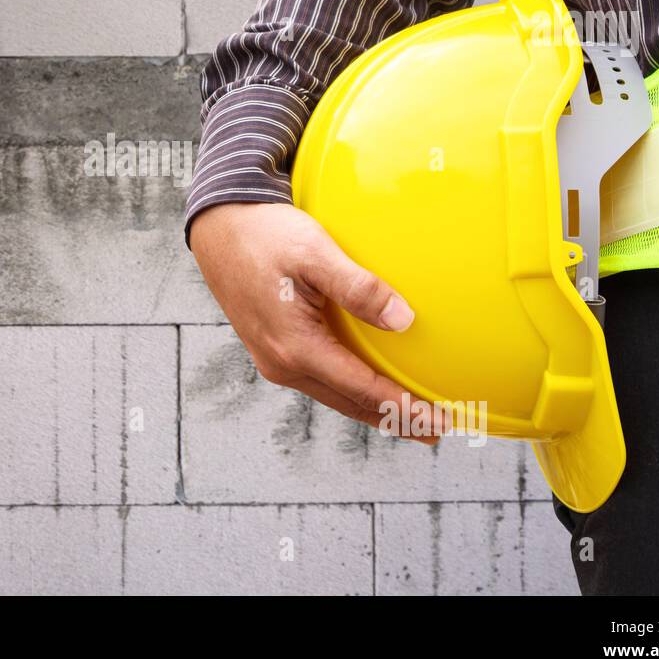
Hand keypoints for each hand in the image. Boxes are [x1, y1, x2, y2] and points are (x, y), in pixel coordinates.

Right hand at [189, 201, 444, 441]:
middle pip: (349, 404)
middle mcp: (281, 363)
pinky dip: (351, 390)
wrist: (220, 226)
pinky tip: (367, 384)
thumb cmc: (264, 234)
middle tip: (435, 432)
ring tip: (409, 415)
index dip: (403, 409)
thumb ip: (359, 288)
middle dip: (394, 420)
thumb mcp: (315, 252)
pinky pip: (321, 379)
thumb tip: (404, 321)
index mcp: (294, 346)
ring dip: (372, 408)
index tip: (439, 422)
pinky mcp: (273, 348)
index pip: (362, 390)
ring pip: (334, 395)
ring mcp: (274, 359)